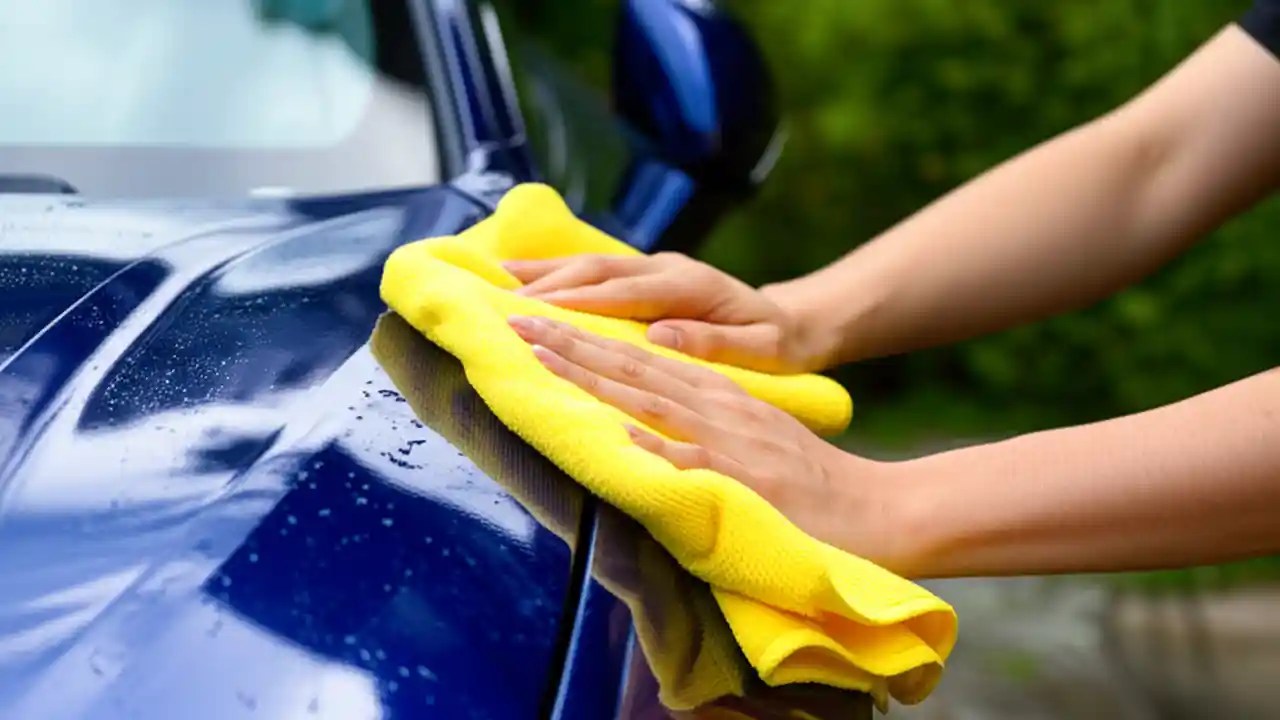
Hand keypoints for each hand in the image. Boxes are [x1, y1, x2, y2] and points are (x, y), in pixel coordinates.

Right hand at [504, 252, 831, 372]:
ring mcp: (656, 266)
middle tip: (505, 302)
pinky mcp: (646, 273)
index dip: (582, 302)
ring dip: (545, 271)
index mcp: (695, 287)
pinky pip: (595, 269)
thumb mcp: (764, 351)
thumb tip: (662, 336)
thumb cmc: (777, 345)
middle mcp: (670, 268)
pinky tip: (520, 274)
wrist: (791, 322)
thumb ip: (716, 343)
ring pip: (591, 264)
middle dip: (550, 285)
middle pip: (600, 271)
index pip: (628, 293)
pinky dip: (556, 271)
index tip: (541, 312)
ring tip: (496, 280)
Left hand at [506, 315, 897, 562]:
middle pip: (631, 366)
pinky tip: (614, 429)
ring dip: (591, 375)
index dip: (585, 341)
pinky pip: (689, 458)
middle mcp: (715, 407)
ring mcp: (727, 440)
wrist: (876, 508)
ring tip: (542, 355)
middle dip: (569, 343)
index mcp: (716, 396)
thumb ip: (701, 424)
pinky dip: (651, 441)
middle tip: (515, 321)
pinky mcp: (743, 478)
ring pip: (648, 397)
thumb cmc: (808, 482)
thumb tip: (643, 424)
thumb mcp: (750, 436)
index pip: (639, 359)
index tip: (538, 326)